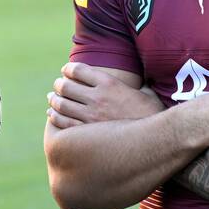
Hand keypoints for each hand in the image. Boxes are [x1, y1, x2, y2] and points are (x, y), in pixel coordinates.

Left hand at [46, 61, 162, 129]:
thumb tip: (143, 81)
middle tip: (57, 85)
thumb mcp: (148, 93)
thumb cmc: (154, 116)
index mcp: (109, 83)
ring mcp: (90, 115)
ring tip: (52, 97)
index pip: (79, 70)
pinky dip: (54, 116)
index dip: (69, 69)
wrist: (156, 139)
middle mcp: (97, 97)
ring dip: (53, 99)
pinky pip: (63, 122)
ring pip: (61, 104)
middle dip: (59, 84)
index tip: (65, 71)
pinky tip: (52, 114)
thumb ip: (139, 85)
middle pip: (66, 86)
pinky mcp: (87, 132)